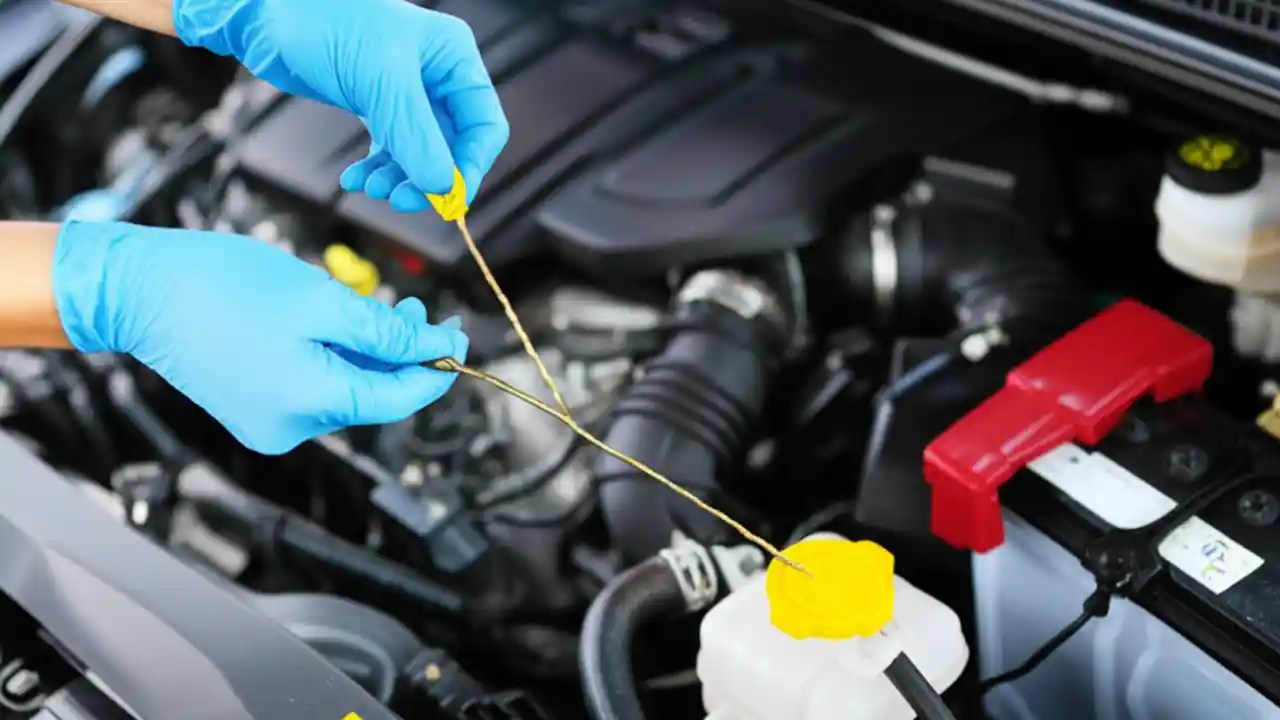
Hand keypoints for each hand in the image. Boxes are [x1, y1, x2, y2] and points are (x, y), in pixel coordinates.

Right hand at [53, 221, 467, 453]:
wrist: (139, 287)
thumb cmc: (218, 286)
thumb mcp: (322, 300)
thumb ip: (386, 333)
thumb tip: (435, 348)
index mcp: (310, 406)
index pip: (400, 399)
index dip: (436, 366)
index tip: (458, 335)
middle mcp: (289, 429)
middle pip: (374, 396)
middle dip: (402, 354)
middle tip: (419, 310)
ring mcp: (268, 424)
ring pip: (346, 389)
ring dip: (369, 353)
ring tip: (375, 307)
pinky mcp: (253, 408)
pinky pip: (314, 386)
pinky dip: (335, 358)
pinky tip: (339, 324)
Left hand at [173, 0, 508, 209]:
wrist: (264, 11)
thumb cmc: (324, 21)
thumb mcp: (378, 81)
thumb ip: (414, 135)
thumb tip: (442, 185)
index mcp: (453, 57)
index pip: (483, 126)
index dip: (469, 166)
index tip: (448, 199)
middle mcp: (436, 75)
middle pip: (452, 145)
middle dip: (427, 177)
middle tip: (401, 200)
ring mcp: (407, 91)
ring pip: (419, 153)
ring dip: (399, 177)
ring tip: (372, 187)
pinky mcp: (377, 103)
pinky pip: (391, 148)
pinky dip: (377, 168)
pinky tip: (356, 178)